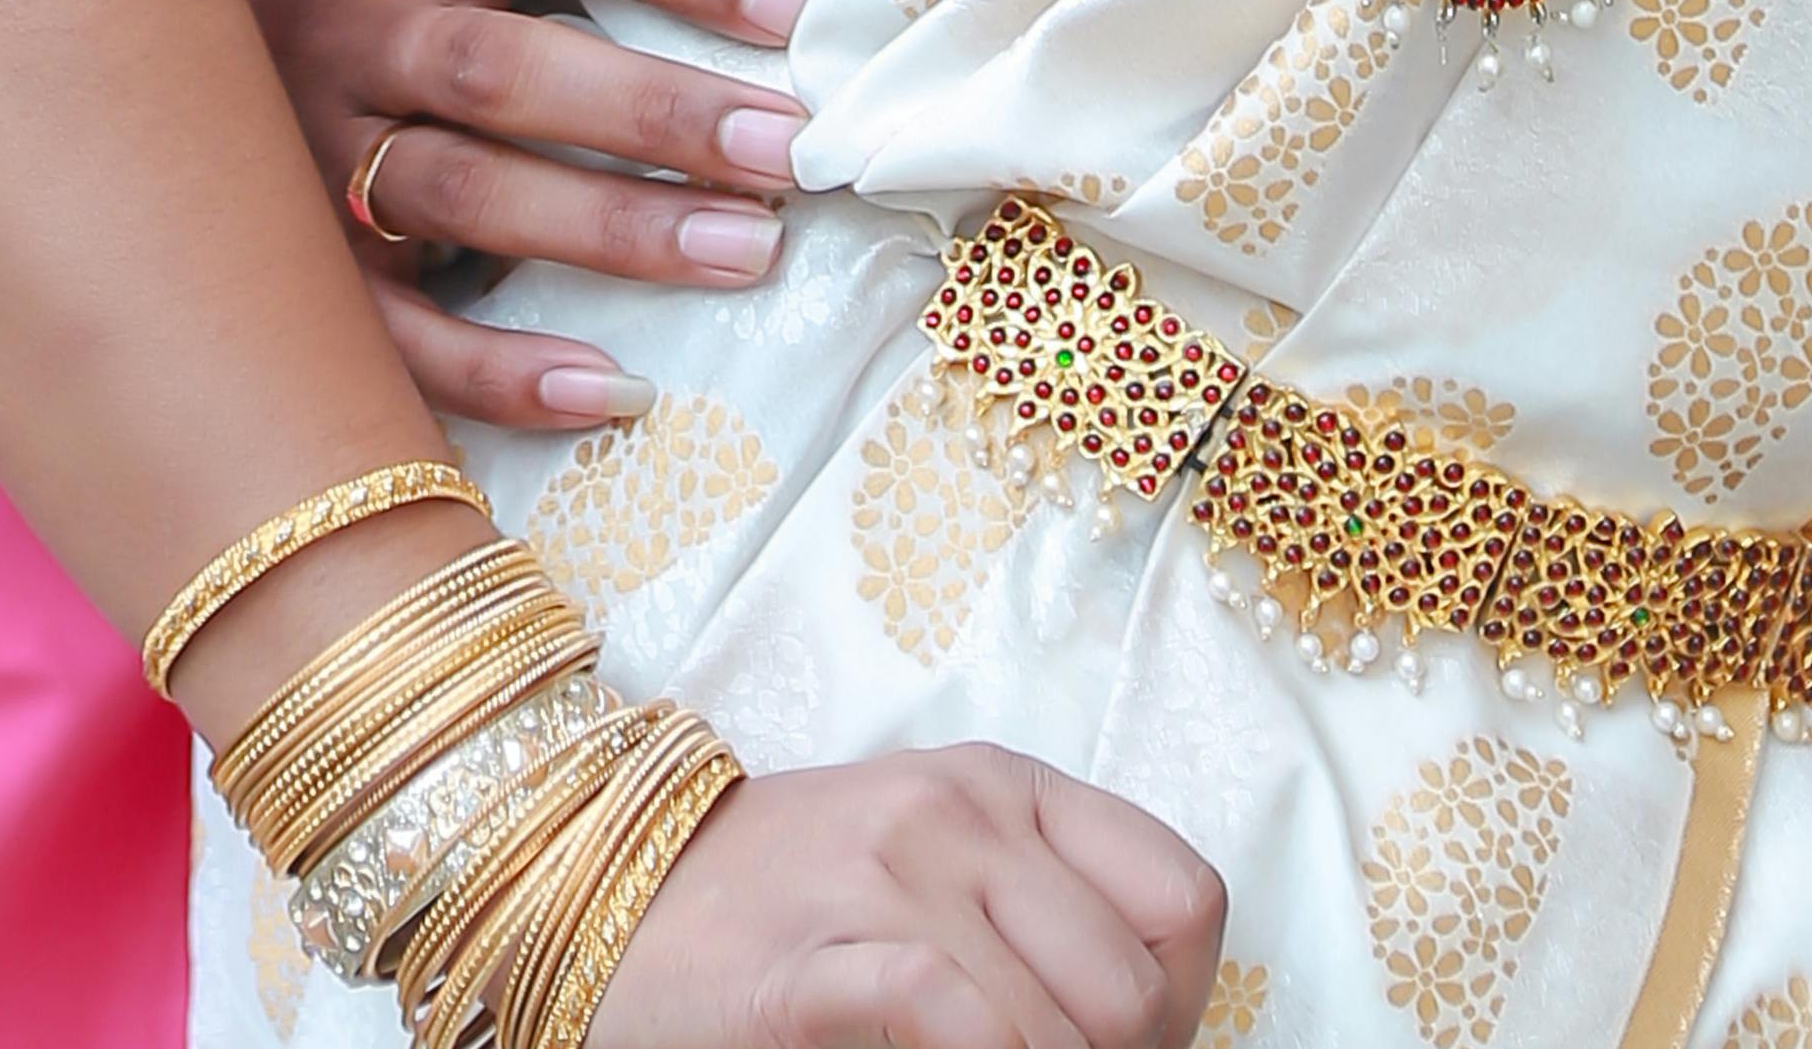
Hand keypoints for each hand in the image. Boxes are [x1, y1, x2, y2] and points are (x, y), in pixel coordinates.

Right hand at [221, 0, 819, 436]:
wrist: (137, 40)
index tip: (793, 1)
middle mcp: (359, 33)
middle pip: (513, 73)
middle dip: (656, 113)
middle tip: (788, 148)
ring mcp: (318, 158)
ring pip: (467, 201)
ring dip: (609, 231)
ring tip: (746, 252)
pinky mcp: (303, 267)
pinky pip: (397, 335)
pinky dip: (496, 371)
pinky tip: (609, 388)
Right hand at [592, 753, 1227, 1048]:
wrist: (626, 891)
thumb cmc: (801, 896)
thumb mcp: (944, 864)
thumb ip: (1044, 910)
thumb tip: (1151, 1023)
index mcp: (1010, 788)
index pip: (1185, 899)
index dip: (1179, 1004)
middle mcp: (960, 814)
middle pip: (1129, 988)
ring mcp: (882, 876)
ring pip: (1049, 1019)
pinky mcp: (806, 962)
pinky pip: (943, 1009)